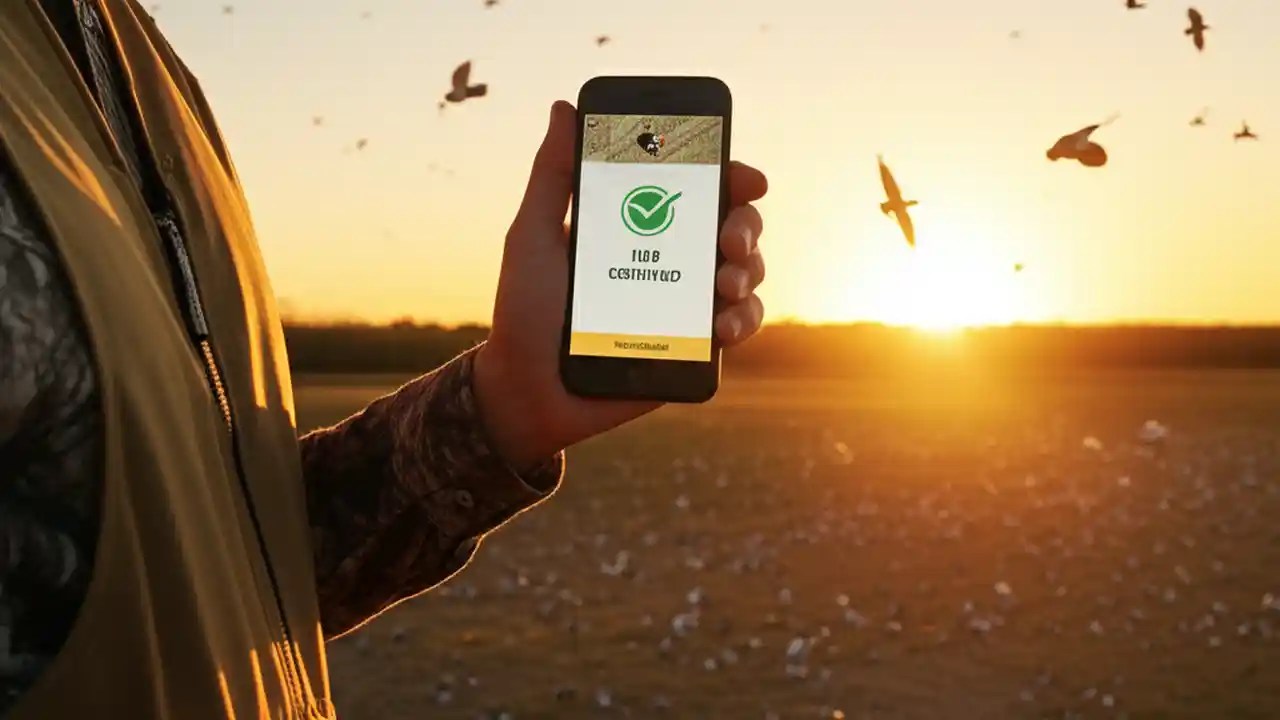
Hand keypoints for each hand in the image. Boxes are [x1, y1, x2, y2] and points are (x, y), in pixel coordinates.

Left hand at [474, 101, 767, 469]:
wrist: (526, 388)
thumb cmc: (525, 310)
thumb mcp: (533, 235)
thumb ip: (552, 175)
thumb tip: (562, 108)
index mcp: (641, 226)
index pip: (700, 190)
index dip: (732, 178)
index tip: (745, 178)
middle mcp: (671, 261)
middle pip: (735, 228)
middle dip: (746, 226)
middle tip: (728, 237)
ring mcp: (686, 306)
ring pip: (746, 275)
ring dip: (749, 272)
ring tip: (723, 285)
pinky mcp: (693, 351)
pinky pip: (738, 328)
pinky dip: (744, 321)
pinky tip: (723, 326)